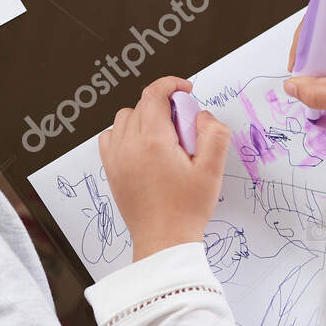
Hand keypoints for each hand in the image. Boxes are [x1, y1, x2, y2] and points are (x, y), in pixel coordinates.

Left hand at [98, 77, 230, 261]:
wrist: (163, 240)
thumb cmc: (186, 210)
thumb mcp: (212, 170)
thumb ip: (214, 134)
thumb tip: (202, 115)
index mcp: (153, 141)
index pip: (154, 94)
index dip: (171, 84)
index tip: (185, 90)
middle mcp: (129, 145)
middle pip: (142, 104)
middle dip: (164, 106)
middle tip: (184, 129)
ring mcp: (116, 157)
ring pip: (125, 118)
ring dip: (144, 118)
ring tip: (164, 138)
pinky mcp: (111, 169)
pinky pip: (111, 136)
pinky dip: (126, 133)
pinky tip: (144, 147)